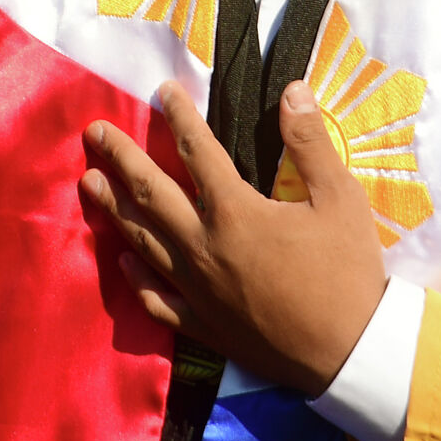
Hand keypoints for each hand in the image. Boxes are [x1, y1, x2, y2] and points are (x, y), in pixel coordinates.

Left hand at [79, 79, 388, 395]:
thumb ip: (310, 142)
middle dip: (120, 158)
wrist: (350, 351)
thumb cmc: (350, 271)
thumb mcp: (341, 197)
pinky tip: (123, 261)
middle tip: (94, 133)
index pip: (197, 151)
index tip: (162, 90)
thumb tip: (292, 90)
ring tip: (89, 184)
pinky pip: (157, 299)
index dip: (179, 116)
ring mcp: (197, 289)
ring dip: (114, 209)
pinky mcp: (203, 325)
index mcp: (235, 212)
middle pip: (151, 193)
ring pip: (143, 242)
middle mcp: (204, 247)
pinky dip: (136, 278)